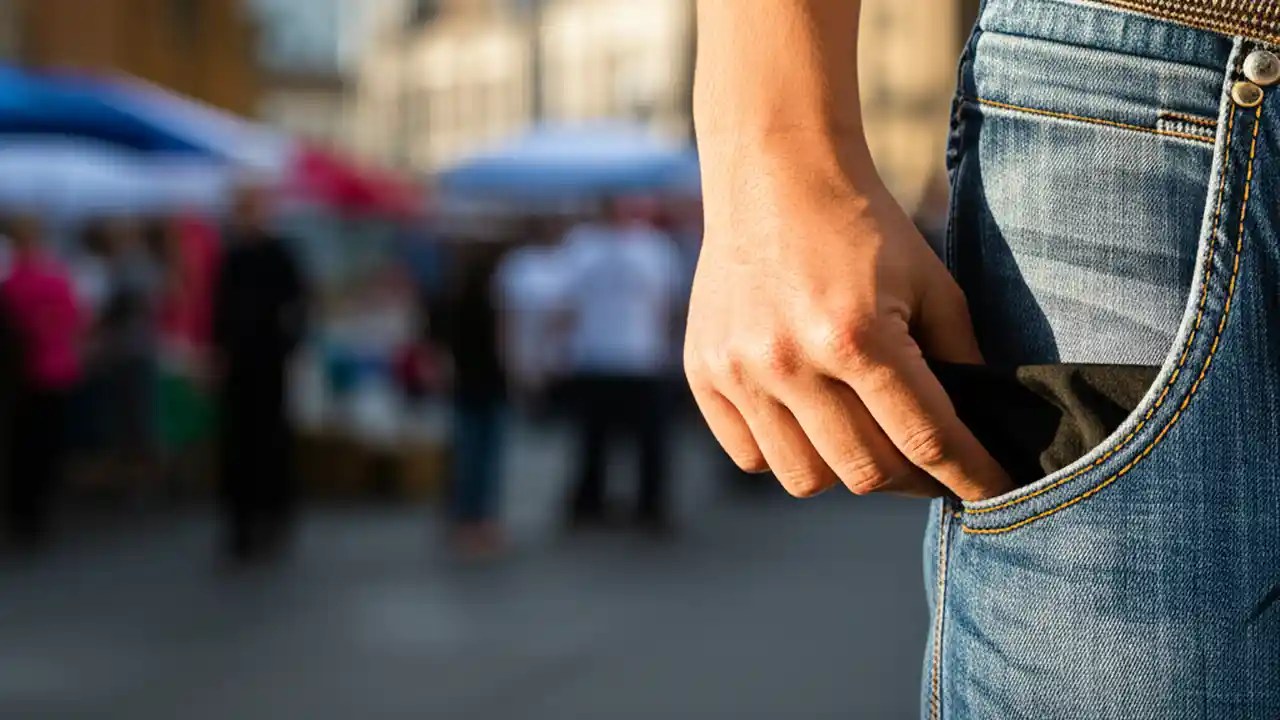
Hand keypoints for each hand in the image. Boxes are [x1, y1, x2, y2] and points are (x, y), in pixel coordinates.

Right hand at [684, 148, 1012, 500]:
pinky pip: (751, 455)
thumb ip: (961, 359)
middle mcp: (791, 360)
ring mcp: (740, 371)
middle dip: (912, 479)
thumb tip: (980, 431)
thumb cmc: (863, 227)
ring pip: (805, 478)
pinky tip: (807, 421)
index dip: (970, 475)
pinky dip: (786, 452)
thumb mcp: (931, 284)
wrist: (775, 175)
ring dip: (845, 470)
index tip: (994, 494)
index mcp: (858, 336)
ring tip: (863, 439)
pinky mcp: (704, 373)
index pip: (927, 440)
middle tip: (929, 465)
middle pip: (865, 473)